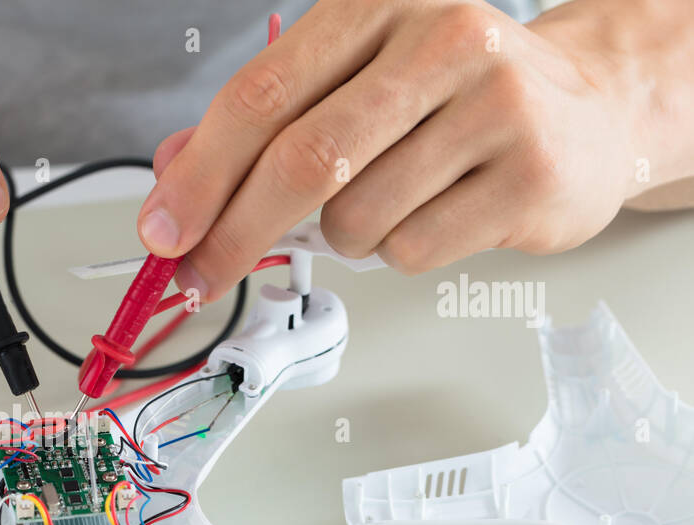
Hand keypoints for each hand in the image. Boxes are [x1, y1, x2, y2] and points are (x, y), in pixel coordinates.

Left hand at [137, 0, 660, 298]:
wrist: (586, 110)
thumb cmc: (448, 99)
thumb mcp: (351, 84)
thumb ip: (263, 125)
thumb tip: (173, 176)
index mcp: (377, 6)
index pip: (261, 95)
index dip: (199, 175)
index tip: (163, 231)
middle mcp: (442, 39)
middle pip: (303, 161)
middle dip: (235, 233)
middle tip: (201, 274)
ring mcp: (497, 104)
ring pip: (355, 218)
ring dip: (340, 237)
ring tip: (383, 202)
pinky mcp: (531, 175)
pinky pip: (410, 251)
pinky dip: (397, 253)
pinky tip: (434, 212)